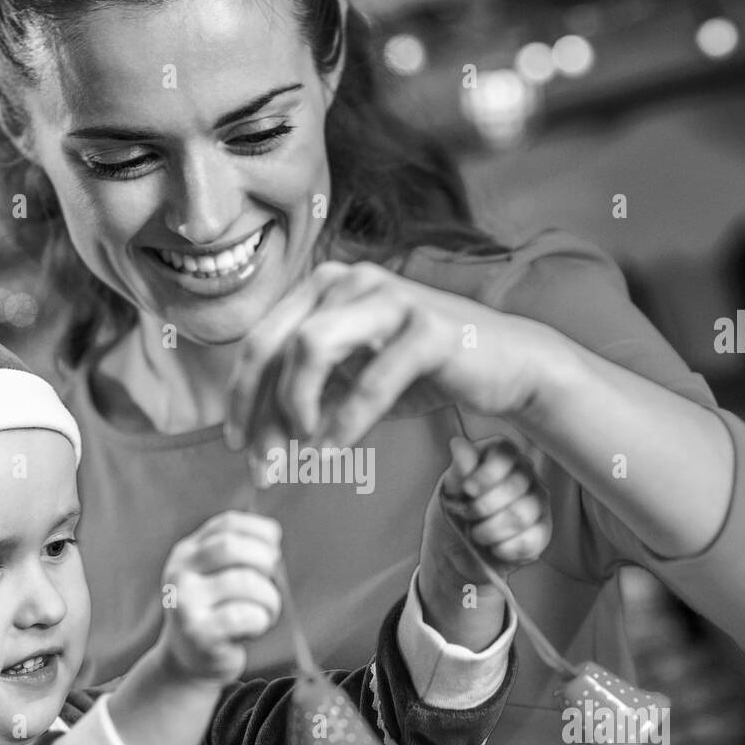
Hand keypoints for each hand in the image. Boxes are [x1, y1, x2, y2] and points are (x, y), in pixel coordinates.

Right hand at [156, 511, 282, 683]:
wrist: (189, 661)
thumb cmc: (218, 613)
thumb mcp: (219, 576)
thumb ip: (239, 553)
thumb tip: (273, 543)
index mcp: (188, 551)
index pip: (228, 524)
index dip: (260, 531)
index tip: (274, 549)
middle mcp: (180, 572)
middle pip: (232, 547)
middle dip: (265, 561)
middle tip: (270, 583)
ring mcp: (185, 602)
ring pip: (245, 583)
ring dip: (269, 599)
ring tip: (266, 612)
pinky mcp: (198, 633)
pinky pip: (244, 616)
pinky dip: (261, 620)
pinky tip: (255, 628)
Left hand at [223, 260, 574, 460]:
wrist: (507, 364)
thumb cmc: (423, 372)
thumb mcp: (351, 387)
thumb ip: (307, 404)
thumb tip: (257, 449)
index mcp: (323, 287)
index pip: (260, 341)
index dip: (240, 397)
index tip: (237, 445)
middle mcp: (350, 280)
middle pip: (273, 345)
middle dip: (259, 410)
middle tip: (262, 464)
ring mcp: (388, 296)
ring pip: (310, 347)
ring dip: (296, 407)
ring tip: (304, 448)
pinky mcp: (427, 327)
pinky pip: (371, 380)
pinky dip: (347, 422)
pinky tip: (334, 451)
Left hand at [421, 435, 551, 593]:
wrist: (457, 551)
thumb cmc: (453, 512)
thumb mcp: (449, 490)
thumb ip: (459, 468)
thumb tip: (458, 444)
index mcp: (500, 454)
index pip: (504, 455)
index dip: (486, 475)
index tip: (468, 490)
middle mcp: (524, 472)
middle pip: (513, 487)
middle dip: (481, 508)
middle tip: (467, 516)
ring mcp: (537, 500)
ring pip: (521, 515)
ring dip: (490, 531)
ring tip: (477, 534)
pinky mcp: (543, 529)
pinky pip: (531, 540)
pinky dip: (504, 549)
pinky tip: (493, 547)